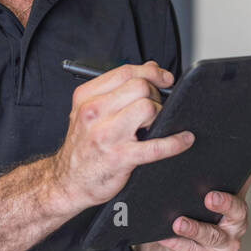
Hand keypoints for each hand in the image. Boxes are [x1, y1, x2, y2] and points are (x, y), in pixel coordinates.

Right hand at [51, 61, 193, 212]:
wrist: (66, 182)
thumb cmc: (81, 147)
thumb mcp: (89, 111)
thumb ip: (117, 88)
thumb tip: (151, 68)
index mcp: (86, 97)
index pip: (125, 72)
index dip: (151, 72)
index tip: (164, 78)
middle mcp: (94, 113)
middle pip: (140, 87)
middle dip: (155, 94)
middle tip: (156, 106)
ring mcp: (107, 135)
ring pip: (148, 108)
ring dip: (160, 114)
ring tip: (155, 124)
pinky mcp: (120, 157)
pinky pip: (156, 146)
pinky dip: (175, 142)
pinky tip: (183, 140)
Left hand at [140, 162, 250, 250]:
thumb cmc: (199, 218)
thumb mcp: (208, 199)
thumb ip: (214, 176)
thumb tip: (221, 142)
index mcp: (236, 204)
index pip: (242, 188)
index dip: (242, 179)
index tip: (234, 173)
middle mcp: (236, 224)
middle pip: (237, 213)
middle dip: (224, 204)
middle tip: (209, 197)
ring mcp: (223, 244)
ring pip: (212, 236)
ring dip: (195, 228)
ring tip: (178, 222)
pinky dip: (177, 243)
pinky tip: (164, 235)